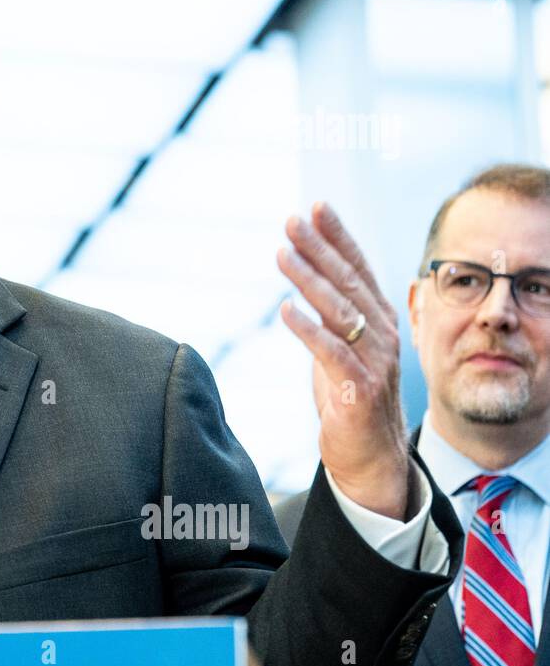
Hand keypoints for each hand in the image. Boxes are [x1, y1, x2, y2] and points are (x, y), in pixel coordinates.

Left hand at [277, 203, 412, 519]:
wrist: (371, 458)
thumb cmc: (350, 398)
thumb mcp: (341, 347)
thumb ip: (331, 315)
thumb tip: (306, 278)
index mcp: (380, 321)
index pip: (358, 269)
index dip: (338, 237)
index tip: (317, 207)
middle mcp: (382, 335)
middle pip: (348, 283)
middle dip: (320, 248)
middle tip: (293, 220)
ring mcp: (373, 362)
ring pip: (340, 312)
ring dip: (309, 279)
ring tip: (282, 252)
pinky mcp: (358, 390)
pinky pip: (332, 353)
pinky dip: (309, 330)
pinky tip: (286, 309)